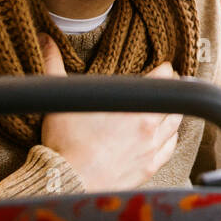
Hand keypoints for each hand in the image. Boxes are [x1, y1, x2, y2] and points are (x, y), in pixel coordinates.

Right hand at [37, 33, 182, 190]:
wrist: (68, 181)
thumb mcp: (60, 97)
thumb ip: (54, 64)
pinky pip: (169, 149)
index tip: (164, 67)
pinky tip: (166, 136)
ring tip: (168, 107)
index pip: (164, 78)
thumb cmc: (65, 141)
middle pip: (173, 101)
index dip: (165, 70)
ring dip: (173, 113)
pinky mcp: (148, 168)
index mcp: (134, 104)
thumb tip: (46, 39)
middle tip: (167, 86)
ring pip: (174, 125)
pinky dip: (170, 140)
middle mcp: (149, 125)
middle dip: (171, 91)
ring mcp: (151, 148)